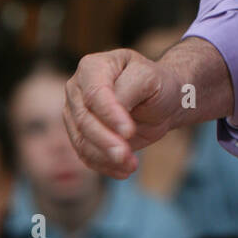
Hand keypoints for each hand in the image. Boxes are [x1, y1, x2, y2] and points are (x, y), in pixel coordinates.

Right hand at [63, 47, 186, 178]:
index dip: (109, 114)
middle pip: (85, 120)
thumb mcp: (149, 78)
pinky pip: (86, 155)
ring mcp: (76, 113)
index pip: (94, 94)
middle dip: (106, 141)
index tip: (128, 132)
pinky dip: (104, 166)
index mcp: (92, 67)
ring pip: (82, 141)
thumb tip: (112, 110)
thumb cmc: (156, 83)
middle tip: (126, 156)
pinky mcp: (81, 136)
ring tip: (130, 165)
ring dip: (106, 157)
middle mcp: (77, 89)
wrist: (161, 100)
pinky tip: (123, 170)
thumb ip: (128, 89)